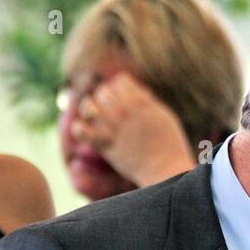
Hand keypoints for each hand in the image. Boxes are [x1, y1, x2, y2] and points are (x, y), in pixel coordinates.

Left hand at [71, 72, 195, 186]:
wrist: (165, 169)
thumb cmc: (169, 144)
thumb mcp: (163, 115)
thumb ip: (148, 101)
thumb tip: (139, 92)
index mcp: (140, 101)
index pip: (119, 81)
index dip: (121, 89)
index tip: (126, 100)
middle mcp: (124, 110)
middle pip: (103, 91)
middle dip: (107, 99)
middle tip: (113, 112)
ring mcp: (112, 127)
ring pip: (88, 105)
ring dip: (90, 110)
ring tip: (97, 118)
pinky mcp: (103, 144)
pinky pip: (79, 130)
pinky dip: (79, 129)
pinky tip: (87, 131)